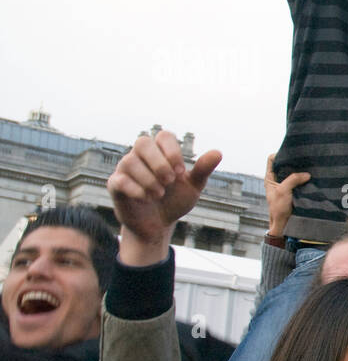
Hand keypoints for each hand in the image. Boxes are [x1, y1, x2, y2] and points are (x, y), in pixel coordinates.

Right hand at [109, 131, 221, 252]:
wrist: (159, 224)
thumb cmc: (175, 200)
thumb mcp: (193, 186)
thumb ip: (203, 170)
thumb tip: (218, 153)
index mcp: (161, 152)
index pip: (164, 136)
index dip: (172, 152)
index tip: (181, 172)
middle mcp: (141, 156)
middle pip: (142, 142)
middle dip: (158, 162)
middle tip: (170, 181)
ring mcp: (125, 169)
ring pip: (129, 161)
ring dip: (148, 179)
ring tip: (159, 194)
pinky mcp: (115, 185)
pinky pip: (119, 180)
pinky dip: (135, 189)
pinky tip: (146, 198)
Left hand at [264, 154, 309, 236]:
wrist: (284, 225)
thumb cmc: (278, 208)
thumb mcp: (283, 191)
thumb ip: (293, 179)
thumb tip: (307, 174)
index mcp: (270, 178)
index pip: (272, 160)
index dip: (280, 154)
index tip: (291, 152)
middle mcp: (278, 180)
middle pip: (284, 165)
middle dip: (293, 161)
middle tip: (304, 157)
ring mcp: (287, 185)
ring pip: (293, 173)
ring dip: (301, 170)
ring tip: (310, 165)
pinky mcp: (295, 191)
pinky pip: (300, 181)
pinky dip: (305, 178)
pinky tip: (313, 176)